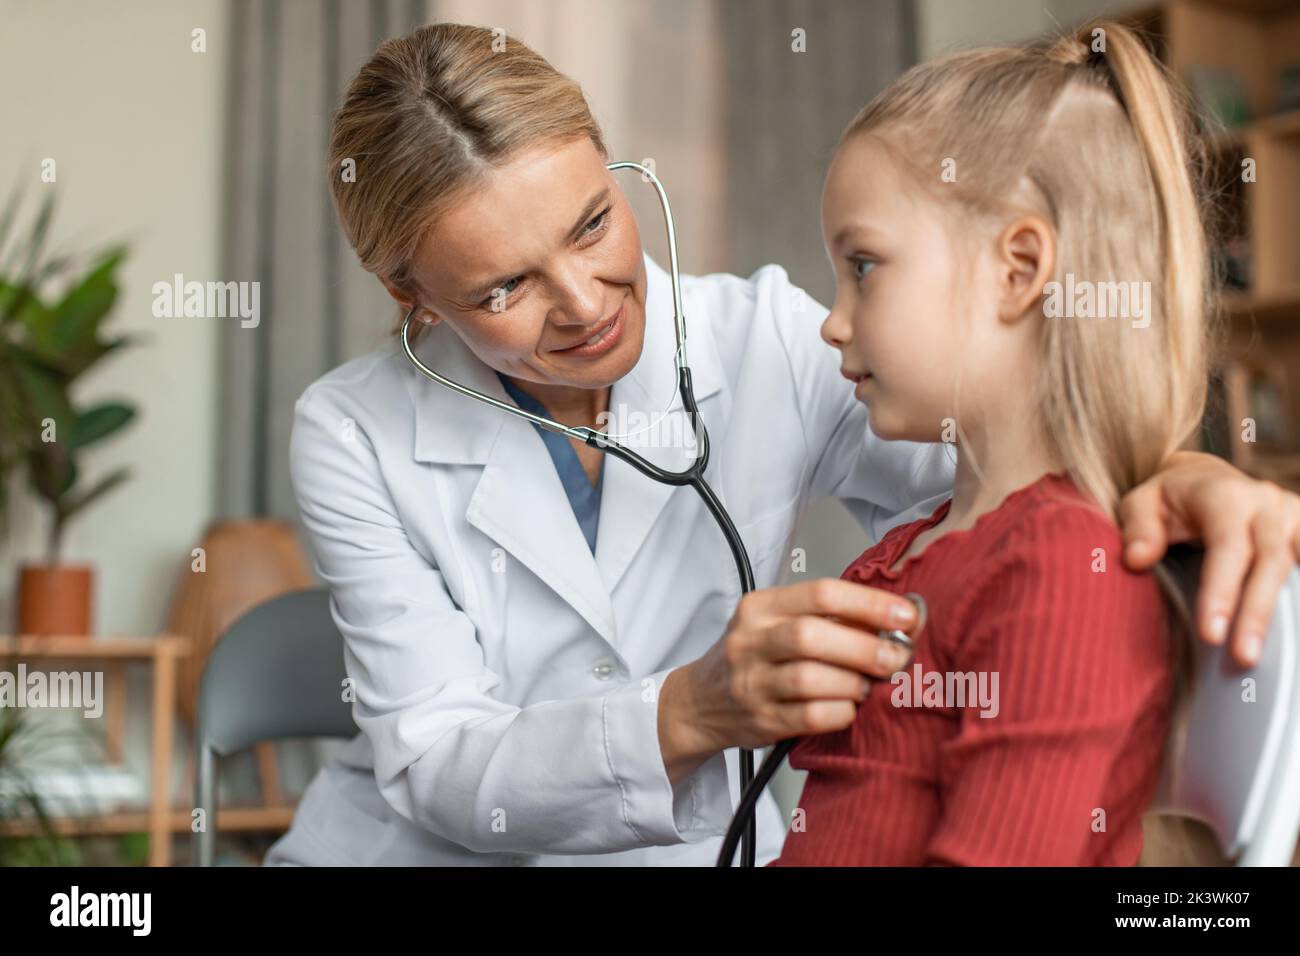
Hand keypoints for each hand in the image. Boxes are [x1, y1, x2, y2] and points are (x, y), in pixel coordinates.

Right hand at [657, 579, 918, 783]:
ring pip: (811, 679)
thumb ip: (826, 618)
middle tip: (897, 657)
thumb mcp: (776, 623)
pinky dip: (841, 712)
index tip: (905, 615)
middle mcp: (751, 641)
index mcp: (760, 607)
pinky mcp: (760, 720)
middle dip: (865, 647)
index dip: (869, 603)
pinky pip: (811, 717)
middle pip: (812, 636)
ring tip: (868, 685)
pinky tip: (848, 707)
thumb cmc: (753, 657)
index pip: (820, 593)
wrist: (700, 701)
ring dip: (853, 683)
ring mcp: (751, 682)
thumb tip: (894, 620)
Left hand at [1118, 451, 1299, 666]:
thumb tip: (1136, 560)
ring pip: (1295, 565)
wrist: (1204, 477)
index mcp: (1224, 495)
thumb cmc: (1169, 498)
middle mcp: (1264, 503)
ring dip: (1284, 612)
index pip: (1228, 546)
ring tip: (1265, 652)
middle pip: (1270, 561)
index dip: (1222, 590)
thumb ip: (1137, 528)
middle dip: (1256, 612)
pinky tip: (1293, 630)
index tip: (1210, 634)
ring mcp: (1290, 515)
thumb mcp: (1140, 503)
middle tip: (1243, 657)